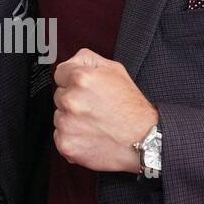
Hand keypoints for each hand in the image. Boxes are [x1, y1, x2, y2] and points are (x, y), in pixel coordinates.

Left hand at [52, 48, 157, 172]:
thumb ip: (88, 60)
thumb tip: (72, 61)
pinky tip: (91, 136)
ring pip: (59, 117)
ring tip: (95, 123)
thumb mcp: (115, 70)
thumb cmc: (132, 107)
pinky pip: (60, 136)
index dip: (72, 80)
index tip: (84, 90)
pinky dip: (72, 138)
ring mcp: (67, 124)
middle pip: (59, 96)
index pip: (59, 73)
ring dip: (72, 120)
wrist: (144, 140)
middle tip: (95, 108)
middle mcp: (71, 100)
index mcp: (81, 78)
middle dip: (73, 100)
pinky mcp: (66, 144)